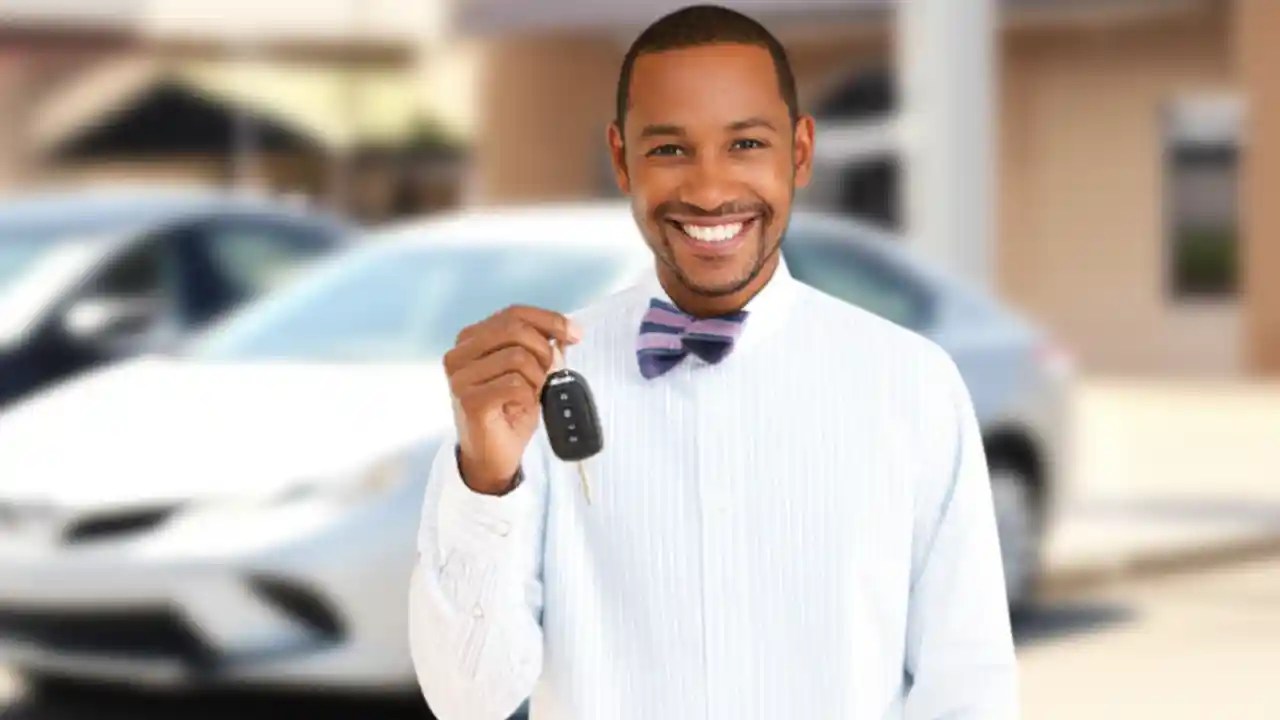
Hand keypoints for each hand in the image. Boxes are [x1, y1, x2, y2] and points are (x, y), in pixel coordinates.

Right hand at [443, 305, 581, 494]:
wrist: (492, 457)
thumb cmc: (508, 413)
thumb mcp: (529, 372)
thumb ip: (542, 348)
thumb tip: (564, 333)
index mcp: (470, 340)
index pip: (512, 313)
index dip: (548, 319)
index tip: (574, 333)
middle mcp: (458, 355)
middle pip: (514, 329)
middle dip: (544, 349)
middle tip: (549, 373)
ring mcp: (460, 378)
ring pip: (518, 357)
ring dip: (536, 378)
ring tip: (530, 395)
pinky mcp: (469, 400)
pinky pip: (515, 384)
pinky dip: (528, 396)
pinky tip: (519, 407)